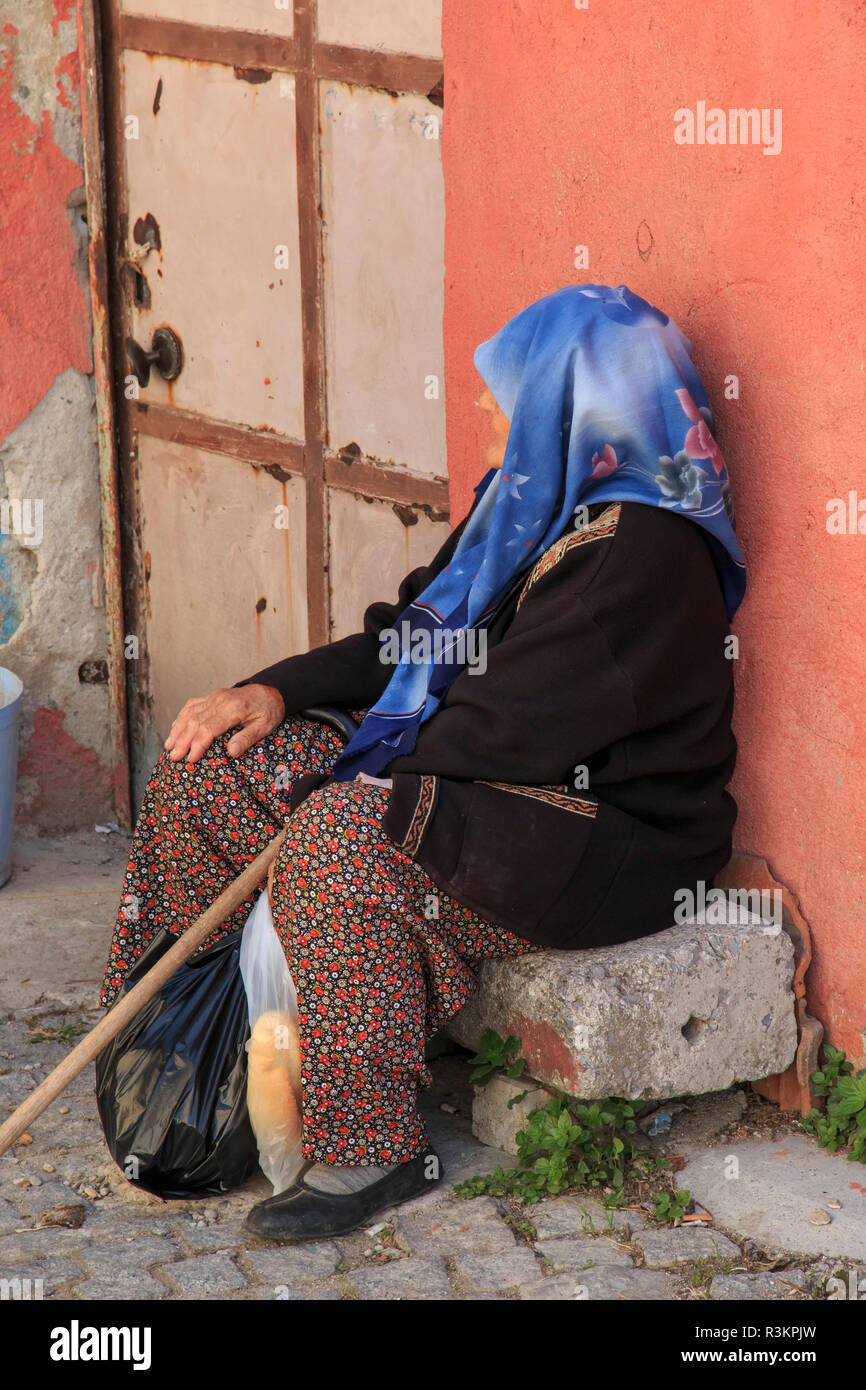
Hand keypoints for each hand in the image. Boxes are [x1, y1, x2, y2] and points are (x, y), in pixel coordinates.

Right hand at [164, 684, 285, 764]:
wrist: (271, 690)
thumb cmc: (269, 711)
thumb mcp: (264, 727)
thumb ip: (247, 738)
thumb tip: (231, 752)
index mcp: (233, 709)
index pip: (208, 728)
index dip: (197, 744)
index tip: (190, 759)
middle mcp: (220, 701)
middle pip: (195, 722)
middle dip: (182, 741)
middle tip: (173, 757)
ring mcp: (214, 697)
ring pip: (190, 713)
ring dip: (178, 730)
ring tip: (169, 746)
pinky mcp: (212, 696)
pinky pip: (192, 705)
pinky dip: (182, 717)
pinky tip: (175, 728)